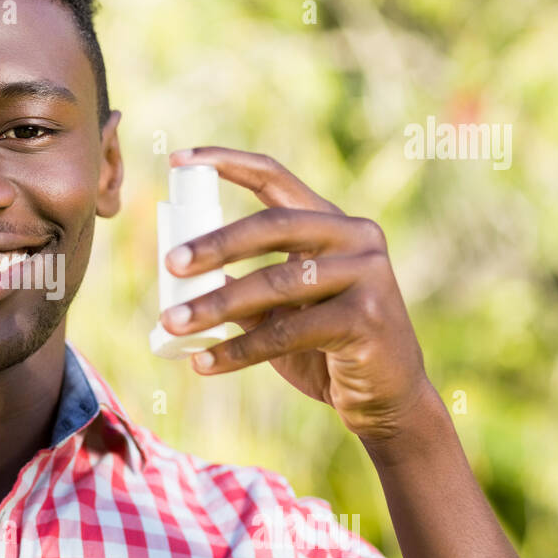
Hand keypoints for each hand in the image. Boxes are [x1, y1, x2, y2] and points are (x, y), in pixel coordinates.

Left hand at [158, 146, 434, 441]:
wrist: (386, 399)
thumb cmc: (324, 350)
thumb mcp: (278, 313)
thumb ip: (240, 289)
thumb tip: (180, 276)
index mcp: (331, 224)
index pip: (275, 178)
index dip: (226, 162)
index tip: (177, 159)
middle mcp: (355, 237)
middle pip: (273, 225)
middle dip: (216, 244)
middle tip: (170, 263)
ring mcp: (368, 275)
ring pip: (277, 283)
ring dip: (216, 305)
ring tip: (172, 322)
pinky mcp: (367, 318)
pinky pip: (288, 332)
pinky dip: (240, 350)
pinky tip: (205, 364)